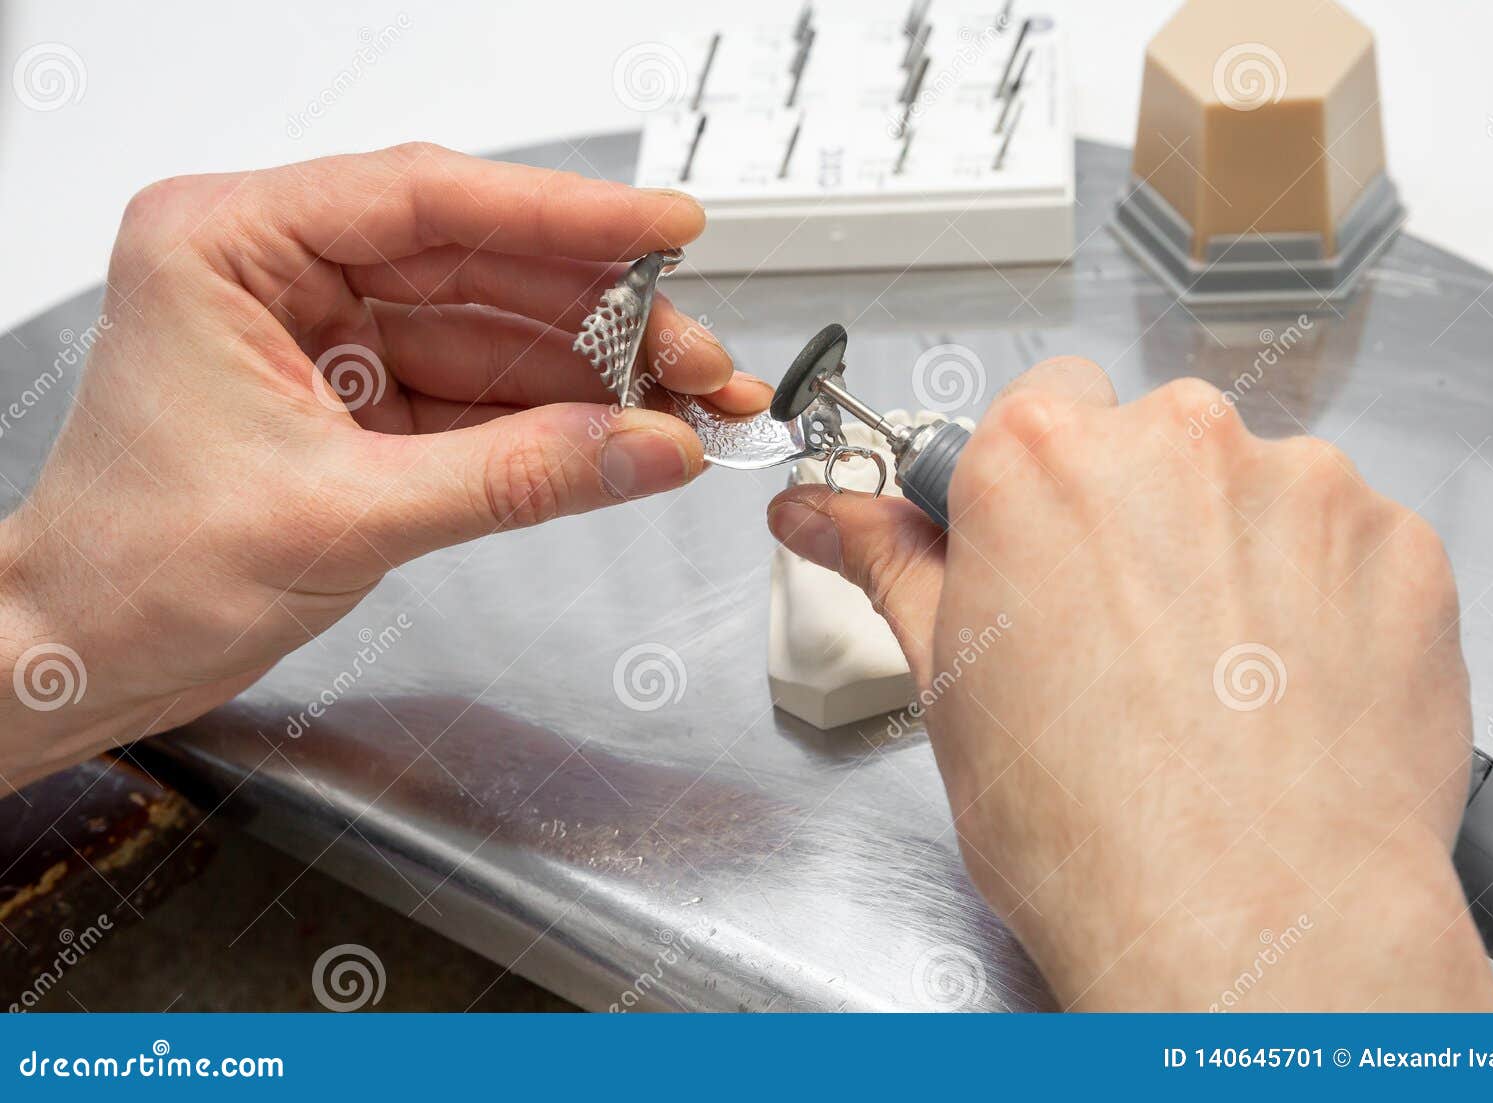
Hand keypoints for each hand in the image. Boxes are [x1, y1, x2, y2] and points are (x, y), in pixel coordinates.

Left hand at [0, 142, 766, 788]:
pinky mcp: (357, 396)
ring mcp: (323, 334)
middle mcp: (278, 270)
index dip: (566, 215)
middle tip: (700, 358)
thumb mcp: (344, 518)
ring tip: (687, 405)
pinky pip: (478, 390)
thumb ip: (516, 478)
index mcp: (228, 245)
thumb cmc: (136, 572)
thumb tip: (647, 448)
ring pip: (490, 328)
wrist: (85, 655)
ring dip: (592, 372)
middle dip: (602, 315)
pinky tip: (624, 432)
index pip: (426, 201)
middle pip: (478, 263)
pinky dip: (554, 418)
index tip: (665, 232)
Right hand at [767, 359, 1492, 1009]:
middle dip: (1141, 518)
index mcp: (1041, 458)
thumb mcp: (949, 680)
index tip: (1049, 549)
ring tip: (1220, 680)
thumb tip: (821, 514)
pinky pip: (1348, 544)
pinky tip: (1291, 688)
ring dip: (1237, 556)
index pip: (1040, 407)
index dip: (1043, 490)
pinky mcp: (1399, 546)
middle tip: (1129, 636)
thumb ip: (891, 562)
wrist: (1246, 921)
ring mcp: (1303, 486)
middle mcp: (1176, 440)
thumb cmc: (1085, 823)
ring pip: (1255, 492)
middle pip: (1153, 443)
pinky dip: (1326, 599)